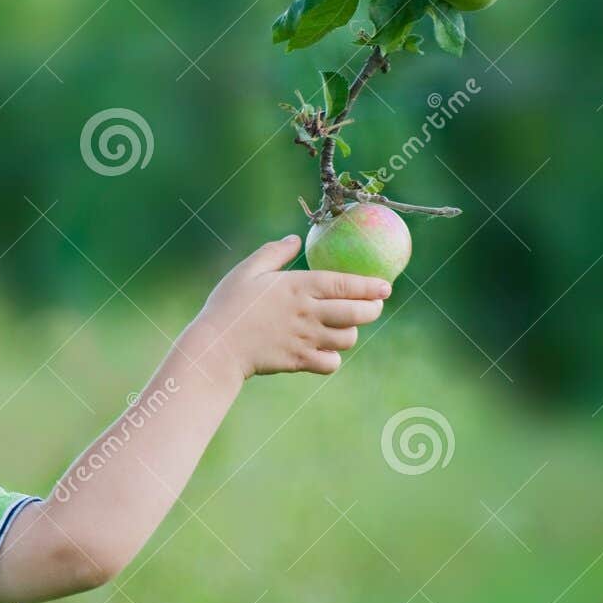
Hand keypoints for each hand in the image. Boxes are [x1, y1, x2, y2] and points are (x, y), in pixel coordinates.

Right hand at [189, 234, 389, 379]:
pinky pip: (331, 363)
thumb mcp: (247, 271)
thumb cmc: (228, 305)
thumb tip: (294, 239)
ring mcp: (306, 339)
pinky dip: (332, 358)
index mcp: (299, 286)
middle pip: (357, 313)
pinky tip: (323, 350)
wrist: (216, 347)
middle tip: (372, 307)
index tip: (385, 287)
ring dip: (349, 332)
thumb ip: (274, 253)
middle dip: (372, 310)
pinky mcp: (299, 361)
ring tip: (343, 327)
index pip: (346, 285)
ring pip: (347, 338)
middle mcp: (308, 312)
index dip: (370, 286)